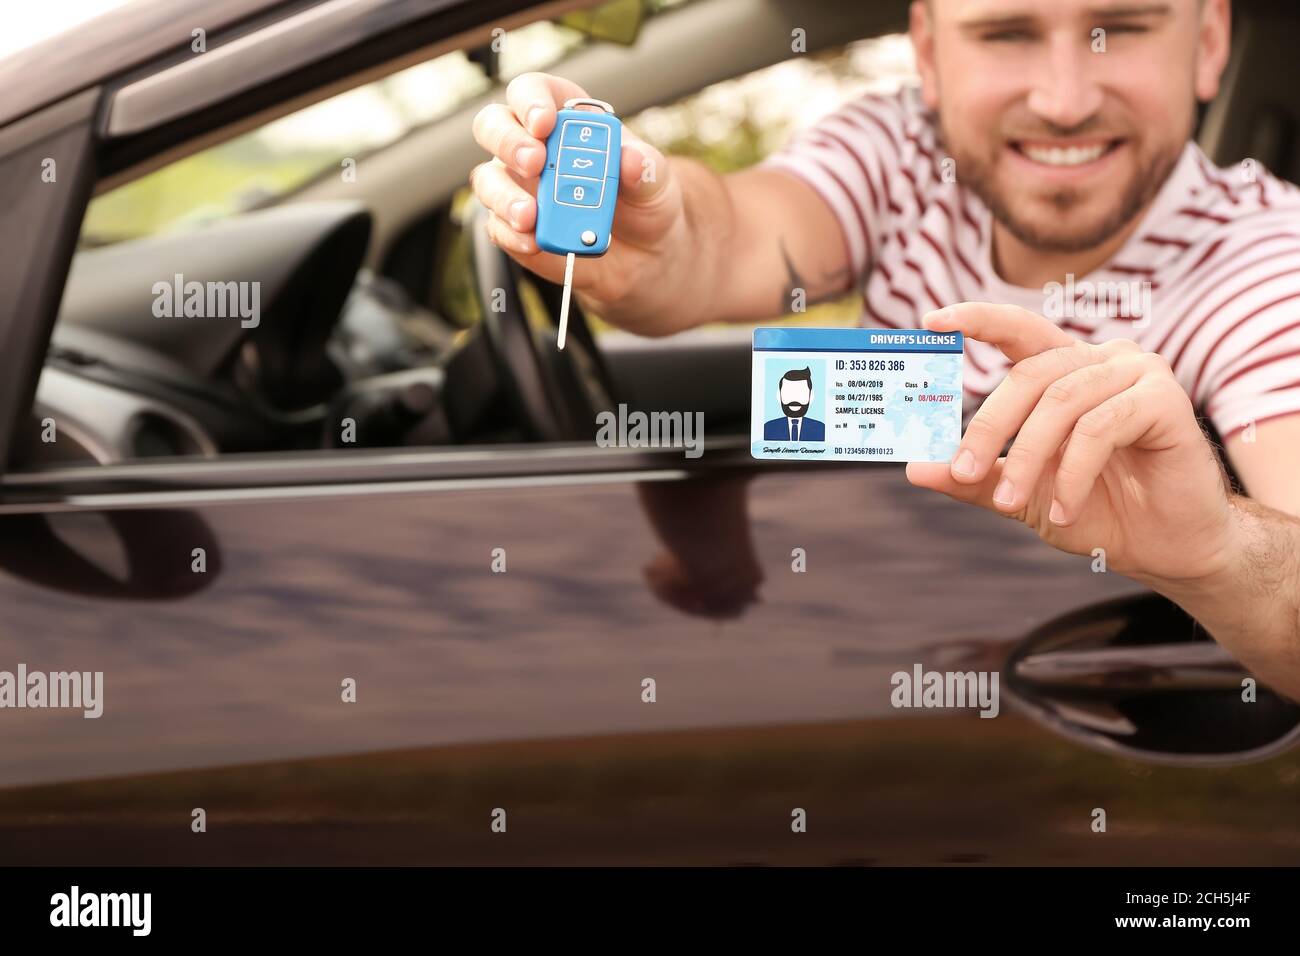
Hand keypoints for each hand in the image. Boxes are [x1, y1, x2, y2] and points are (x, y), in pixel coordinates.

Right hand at [469, 72, 683, 330]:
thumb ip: (646, 167)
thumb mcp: (656, 181)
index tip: (544, 122)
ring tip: (529, 215)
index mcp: (564, 118)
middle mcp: (531, 146)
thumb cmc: (643, 202)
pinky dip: (511, 234)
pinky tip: (533, 241)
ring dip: (504, 195)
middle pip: (494, 126)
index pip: (532, 91)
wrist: (644, 254)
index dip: (531, 100)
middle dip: (508, 141)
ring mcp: (517, 187)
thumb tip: (632, 158)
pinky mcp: (514, 227)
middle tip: (535, 163)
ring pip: (487, 179)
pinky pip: (497, 227)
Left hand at [905, 303, 1237, 585]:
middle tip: (961, 471)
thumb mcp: (1021, 495)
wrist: (1165, 547)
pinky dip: (1072, 472)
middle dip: (988, 426)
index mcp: (1067, 370)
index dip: (976, 319)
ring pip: (1061, 402)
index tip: (932, 321)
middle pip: (1029, 375)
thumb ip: (975, 478)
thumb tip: (915, 467)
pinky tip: (1064, 508)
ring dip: (1028, 458)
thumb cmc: (1096, 511)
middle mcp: (1103, 359)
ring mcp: (1139, 373)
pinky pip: (1100, 427)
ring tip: (1014, 503)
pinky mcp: (1166, 400)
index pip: (1018, 330)